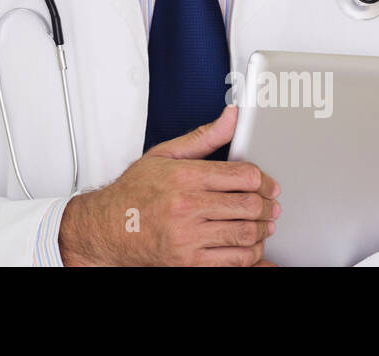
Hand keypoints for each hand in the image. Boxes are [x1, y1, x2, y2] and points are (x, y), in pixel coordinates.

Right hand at [57, 106, 279, 265]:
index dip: (264, 180)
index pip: (242, 176)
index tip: (268, 184)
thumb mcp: (164, 155)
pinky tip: (250, 246)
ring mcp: (188, 237)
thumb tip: (232, 117)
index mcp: (183, 177)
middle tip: (271, 205)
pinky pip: (234, 261)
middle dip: (267, 205)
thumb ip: (204, 137)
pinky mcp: (189, 262)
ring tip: (263, 225)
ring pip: (245, 234)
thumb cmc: (134, 192)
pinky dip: (251, 255)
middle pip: (248, 206)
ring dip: (262, 230)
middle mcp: (186, 207)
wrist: (107, 228)